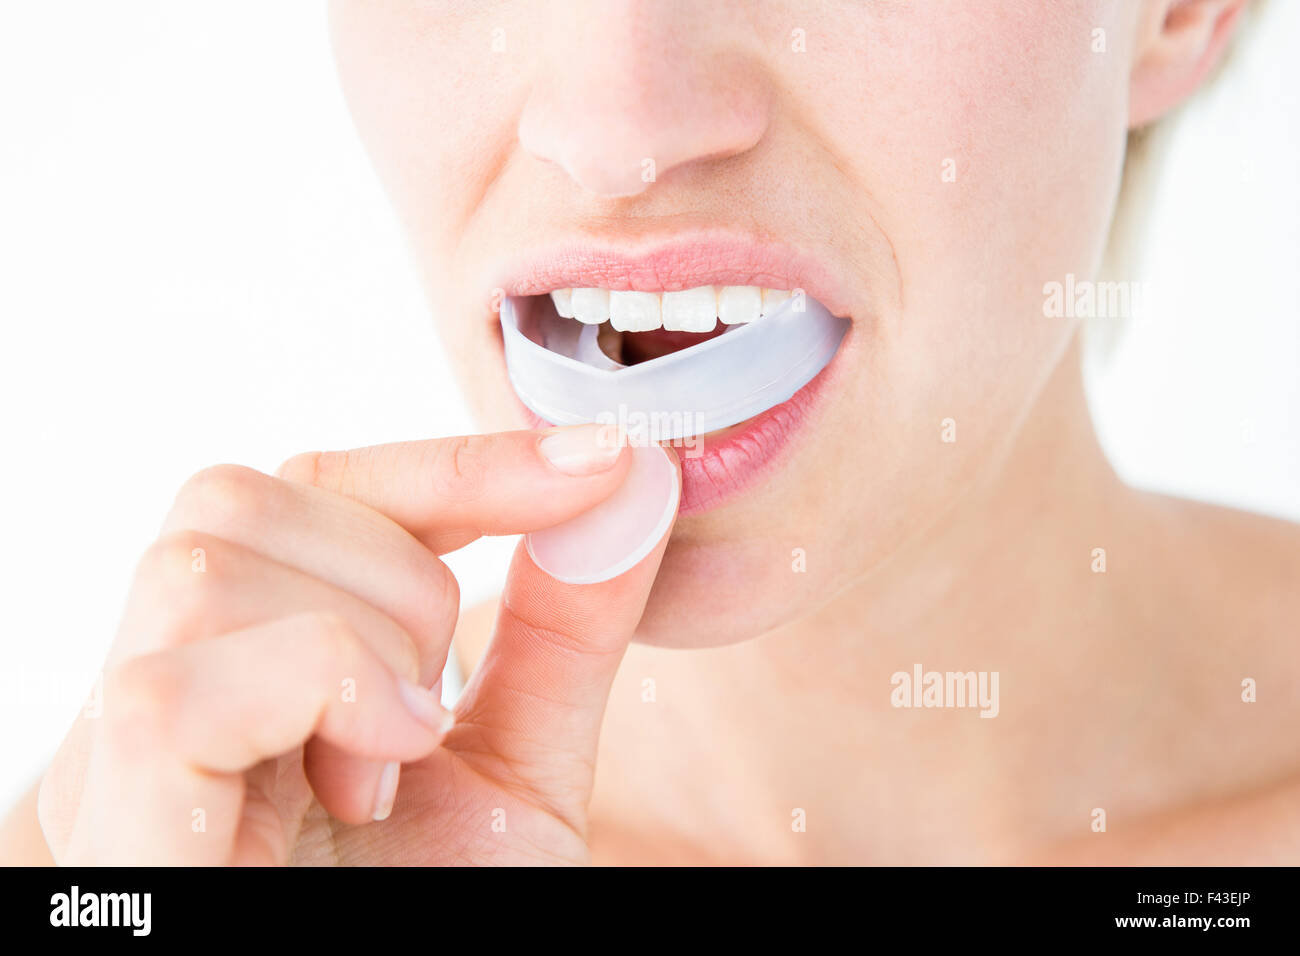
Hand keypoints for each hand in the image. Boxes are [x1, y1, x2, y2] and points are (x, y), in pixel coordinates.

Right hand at [38, 426, 679, 864]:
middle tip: (437, 710)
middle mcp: (162, 688)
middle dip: (401, 577)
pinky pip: (177, 687)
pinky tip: (370, 780)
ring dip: (362, 648)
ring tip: (392, 767)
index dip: (459, 462)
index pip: (315, 487)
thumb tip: (631, 489)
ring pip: (207, 565)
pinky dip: (318, 697)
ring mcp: (117, 756)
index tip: (602, 461)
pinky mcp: (112, 823)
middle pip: (244, 498)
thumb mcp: (516, 771)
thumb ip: (561, 637)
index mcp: (244, 664)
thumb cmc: (424, 919)